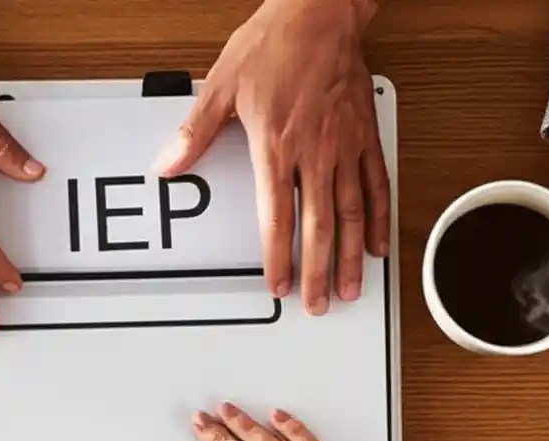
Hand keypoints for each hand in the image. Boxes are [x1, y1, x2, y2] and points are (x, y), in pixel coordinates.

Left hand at [154, 0, 390, 315]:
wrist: (319, 13)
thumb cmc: (274, 45)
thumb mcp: (222, 86)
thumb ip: (196, 132)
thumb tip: (170, 163)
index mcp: (276, 147)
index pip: (277, 218)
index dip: (278, 258)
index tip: (279, 284)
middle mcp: (315, 153)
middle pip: (319, 227)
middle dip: (317, 272)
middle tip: (316, 303)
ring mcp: (345, 147)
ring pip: (352, 214)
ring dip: (349, 257)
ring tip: (349, 288)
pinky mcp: (365, 136)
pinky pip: (376, 185)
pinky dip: (379, 219)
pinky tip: (377, 245)